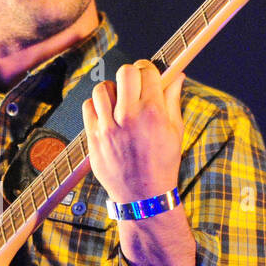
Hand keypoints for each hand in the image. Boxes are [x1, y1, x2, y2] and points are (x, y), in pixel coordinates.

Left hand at [82, 60, 184, 204]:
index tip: (148, 75)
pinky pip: (88, 106)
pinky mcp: (93, 137)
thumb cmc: (162, 163)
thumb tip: (177, 75)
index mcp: (153, 112)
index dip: (148, 69)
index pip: (147, 70)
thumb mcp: (175, 131)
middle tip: (134, 85)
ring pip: (103, 88)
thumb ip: (172, 99)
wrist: (142, 195)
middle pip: (124, 72)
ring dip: (112, 91)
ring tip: (119, 102)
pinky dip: (96, 106)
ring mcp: (108, 127)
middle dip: (131, 75)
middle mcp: (129, 116)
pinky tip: (106, 114)